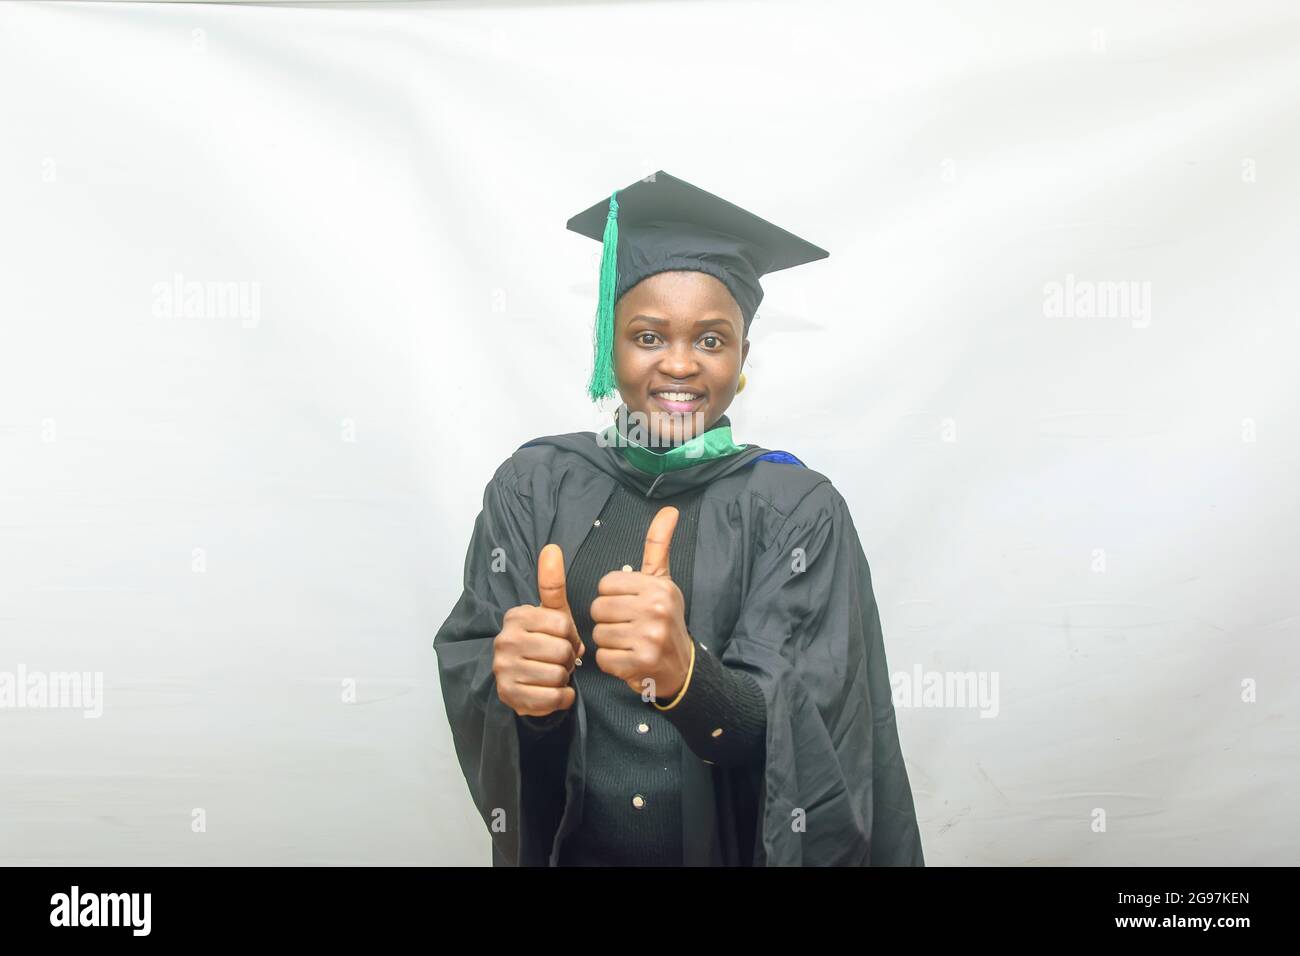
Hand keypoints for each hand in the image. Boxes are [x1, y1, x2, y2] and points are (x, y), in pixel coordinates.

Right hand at [492, 543, 586, 717]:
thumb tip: (552, 547)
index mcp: (516, 617)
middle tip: (558, 660)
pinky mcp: (509, 695)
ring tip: (554, 673)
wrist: (524, 681)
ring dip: (564, 678)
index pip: (563, 626)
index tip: (561, 640)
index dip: (571, 637)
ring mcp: (503, 669)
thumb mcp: (551, 614)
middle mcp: (504, 641)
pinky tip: (554, 690)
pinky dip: (562, 697)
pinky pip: (554, 697)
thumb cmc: (544, 643)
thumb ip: (552, 584)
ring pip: (558, 675)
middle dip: (568, 659)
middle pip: (561, 652)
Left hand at [590, 506, 692, 700]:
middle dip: (608, 620)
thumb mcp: (663, 581)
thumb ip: (658, 546)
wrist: (683, 668)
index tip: (629, 606)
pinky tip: (629, 659)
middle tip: (628, 627)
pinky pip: (604, 658)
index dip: (611, 597)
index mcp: (658, 587)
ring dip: (609, 642)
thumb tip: (669, 509)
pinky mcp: (641, 662)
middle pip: (598, 608)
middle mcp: (656, 609)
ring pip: (598, 634)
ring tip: (629, 643)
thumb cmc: (665, 620)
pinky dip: (612, 663)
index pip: (605, 584)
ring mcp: (650, 637)